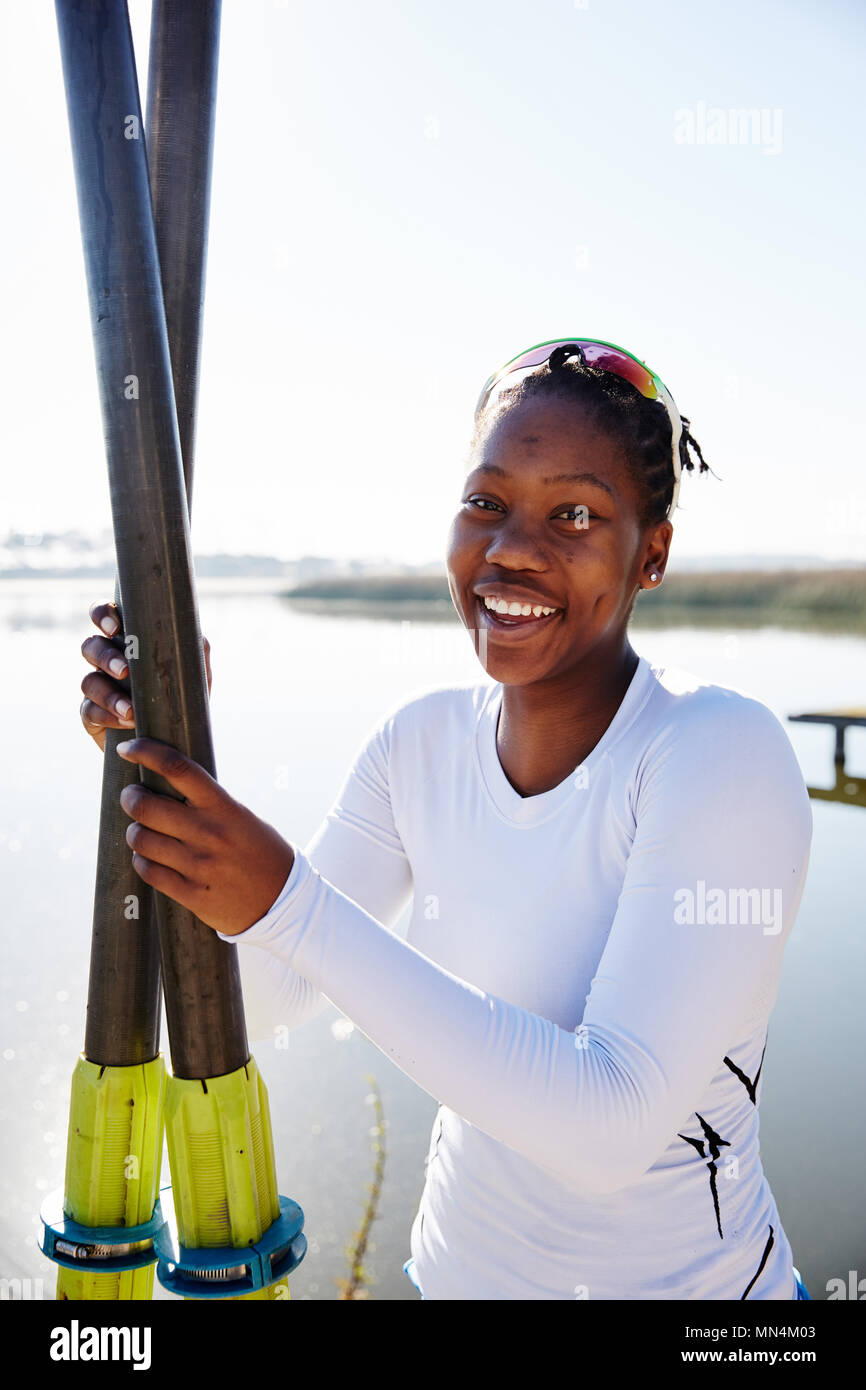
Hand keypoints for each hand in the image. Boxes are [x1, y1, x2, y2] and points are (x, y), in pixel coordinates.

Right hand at [81, 599, 211, 752]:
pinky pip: (89, 711)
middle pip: (90, 646)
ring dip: (108, 694)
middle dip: (105, 656)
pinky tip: (125, 722)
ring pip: (88, 681)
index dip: (102, 614)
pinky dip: (107, 716)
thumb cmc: (182, 697)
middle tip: (124, 671)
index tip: (114, 628)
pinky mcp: (92, 715)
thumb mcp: (194, 674)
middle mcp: (106, 660)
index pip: (104, 615)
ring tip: (131, 710)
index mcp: (127, 641)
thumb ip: (196, 651)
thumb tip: (198, 636)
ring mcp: (97, 688)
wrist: (174, 738)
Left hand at [116, 736, 294, 935]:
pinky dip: (141, 861)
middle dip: (130, 798)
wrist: (284, 901)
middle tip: (131, 797)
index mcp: (223, 808)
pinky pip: (148, 871)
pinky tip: (149, 858)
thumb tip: (167, 785)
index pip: (178, 769)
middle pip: (146, 806)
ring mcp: (198, 865)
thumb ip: (208, 803)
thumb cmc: (261, 853)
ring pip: (140, 839)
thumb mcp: (241, 818)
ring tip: (142, 831)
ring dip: (134, 832)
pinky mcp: (191, 894)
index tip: (128, 748)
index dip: (146, 752)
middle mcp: (208, 833)